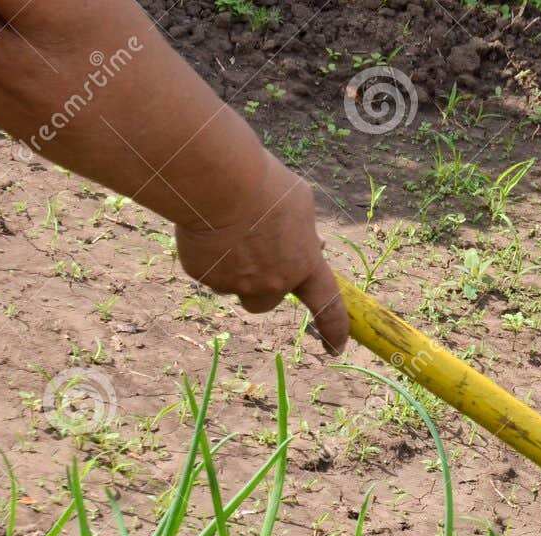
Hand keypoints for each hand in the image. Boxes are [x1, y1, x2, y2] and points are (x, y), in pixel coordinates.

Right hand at [174, 159, 349, 353]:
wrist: (219, 183)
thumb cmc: (265, 186)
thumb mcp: (300, 204)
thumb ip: (302, 232)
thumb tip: (301, 242)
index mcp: (304, 266)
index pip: (329, 307)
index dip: (335, 329)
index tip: (336, 348)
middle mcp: (273, 284)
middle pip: (265, 302)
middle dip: (258, 286)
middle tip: (249, 256)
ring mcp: (237, 284)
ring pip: (232, 285)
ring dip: (230, 268)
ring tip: (224, 230)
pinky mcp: (204, 276)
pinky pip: (205, 270)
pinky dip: (205, 253)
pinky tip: (204, 227)